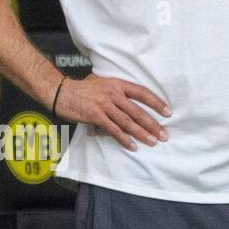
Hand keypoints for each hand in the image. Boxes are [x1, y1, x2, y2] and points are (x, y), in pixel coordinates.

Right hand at [55, 74, 169, 149]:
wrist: (61, 92)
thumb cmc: (81, 88)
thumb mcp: (101, 83)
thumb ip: (116, 91)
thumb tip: (129, 102)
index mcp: (117, 84)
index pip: (142, 93)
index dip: (156, 103)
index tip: (167, 112)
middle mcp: (113, 94)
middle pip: (138, 111)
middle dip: (153, 124)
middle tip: (164, 135)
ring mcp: (104, 105)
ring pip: (128, 122)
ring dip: (142, 133)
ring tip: (153, 142)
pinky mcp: (95, 116)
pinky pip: (113, 130)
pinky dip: (124, 139)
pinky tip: (132, 146)